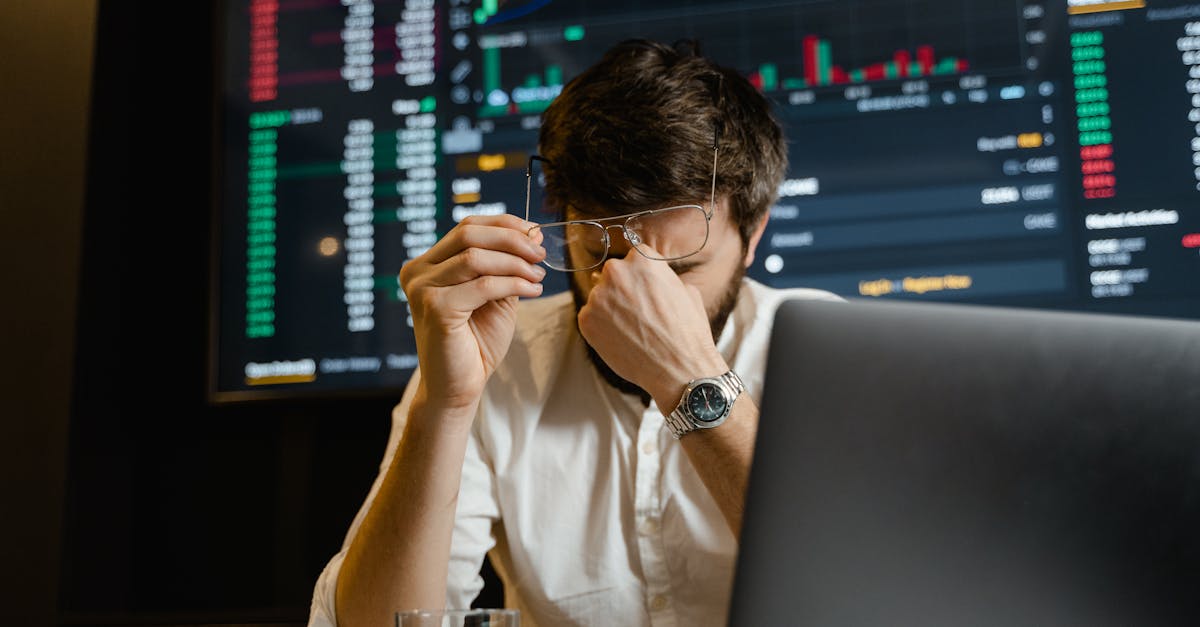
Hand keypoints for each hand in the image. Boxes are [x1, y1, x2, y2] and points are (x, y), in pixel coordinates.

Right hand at [399, 214, 545, 414]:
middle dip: (512, 240)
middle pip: (468, 234)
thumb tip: (531, 233)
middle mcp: (418, 272)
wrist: (458, 387)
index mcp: (427, 265)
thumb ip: (506, 265)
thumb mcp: (495, 295)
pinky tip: (532, 290)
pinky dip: (513, 284)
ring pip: (476, 258)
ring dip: (515, 263)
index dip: (504, 225)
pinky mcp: (435, 308)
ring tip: (538, 276)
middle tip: (540, 254)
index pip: (466, 227)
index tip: (534, 235)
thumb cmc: (475, 343)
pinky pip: (483, 285)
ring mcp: (422, 289)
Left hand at [576, 246, 725, 404]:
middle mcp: (616, 272)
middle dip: (622, 290)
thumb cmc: (687, 332)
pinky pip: (590, 317)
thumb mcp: (686, 291)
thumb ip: (663, 278)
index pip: (633, 259)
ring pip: (599, 297)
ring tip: (631, 329)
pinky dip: (601, 327)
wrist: (678, 368)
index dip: (640, 277)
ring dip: (610, 308)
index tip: (644, 291)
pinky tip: (621, 339)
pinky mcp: (586, 320)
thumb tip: (653, 279)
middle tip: (637, 312)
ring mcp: (598, 296)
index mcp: (642, 259)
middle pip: (613, 275)